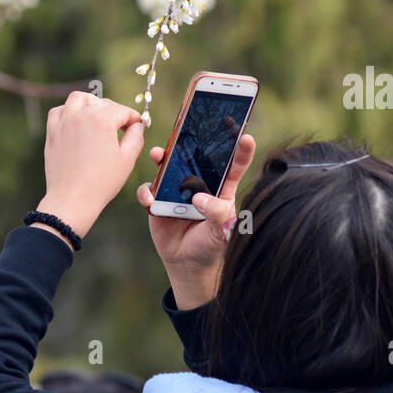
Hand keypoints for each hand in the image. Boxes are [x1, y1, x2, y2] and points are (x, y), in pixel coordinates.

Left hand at [37, 92, 145, 237]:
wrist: (73, 199)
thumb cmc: (102, 181)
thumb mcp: (127, 159)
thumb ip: (136, 136)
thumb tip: (137, 125)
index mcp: (101, 120)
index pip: (122, 110)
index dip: (134, 118)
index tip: (138, 125)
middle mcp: (81, 115)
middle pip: (103, 103)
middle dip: (116, 111)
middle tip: (123, 126)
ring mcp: (64, 123)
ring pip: (78, 99)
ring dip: (91, 103)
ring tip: (99, 115)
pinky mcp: (52, 133)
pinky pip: (59, 111)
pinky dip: (69, 111)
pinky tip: (77, 121)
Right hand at [136, 133, 255, 306]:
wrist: (188, 264)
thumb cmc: (211, 244)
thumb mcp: (222, 231)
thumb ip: (217, 214)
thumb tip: (199, 198)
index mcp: (221, 189)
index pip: (234, 167)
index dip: (241, 151)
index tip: (246, 137)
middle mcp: (199, 184)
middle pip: (195, 158)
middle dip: (190, 142)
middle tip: (187, 128)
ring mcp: (177, 191)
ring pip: (168, 167)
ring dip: (162, 158)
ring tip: (158, 155)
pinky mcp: (158, 202)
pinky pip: (150, 192)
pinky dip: (147, 193)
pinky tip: (149, 200)